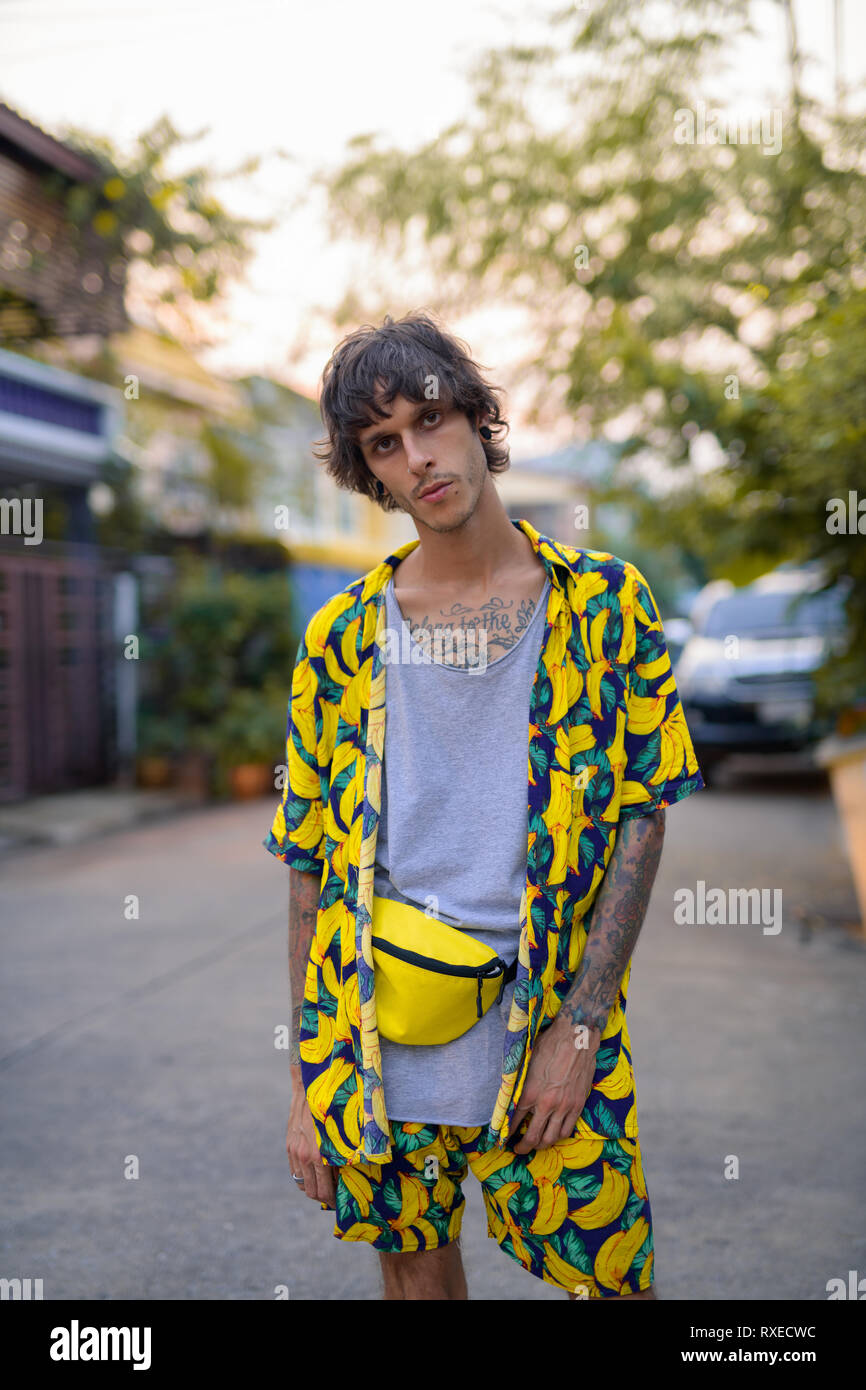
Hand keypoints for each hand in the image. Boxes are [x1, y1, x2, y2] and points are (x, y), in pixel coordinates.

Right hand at [286, 1067, 335, 1208]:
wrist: (310, 1086)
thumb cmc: (334, 1108)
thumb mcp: (343, 1132)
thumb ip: (344, 1154)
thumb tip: (350, 1173)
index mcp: (319, 1156)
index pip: (323, 1191)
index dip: (332, 1200)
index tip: (340, 1200)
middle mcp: (304, 1156)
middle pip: (311, 1191)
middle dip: (323, 1197)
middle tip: (334, 1196)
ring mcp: (294, 1151)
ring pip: (301, 1182)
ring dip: (313, 1186)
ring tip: (325, 1184)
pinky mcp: (289, 1144)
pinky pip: (295, 1170)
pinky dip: (304, 1175)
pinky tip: (314, 1172)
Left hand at [510, 1017, 600, 1152]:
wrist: (577, 1037)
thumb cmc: (550, 1044)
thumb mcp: (527, 1061)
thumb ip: (520, 1081)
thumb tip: (511, 1092)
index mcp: (530, 1092)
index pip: (514, 1120)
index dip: (507, 1132)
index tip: (503, 1138)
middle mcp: (547, 1104)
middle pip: (533, 1136)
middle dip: (523, 1147)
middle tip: (518, 1150)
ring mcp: (564, 1106)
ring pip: (551, 1138)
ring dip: (541, 1144)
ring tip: (536, 1144)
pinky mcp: (578, 1105)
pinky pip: (567, 1129)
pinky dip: (558, 1136)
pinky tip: (553, 1134)